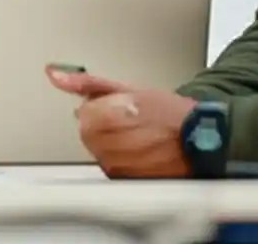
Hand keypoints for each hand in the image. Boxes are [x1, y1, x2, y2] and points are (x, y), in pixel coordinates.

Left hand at [47, 67, 196, 177]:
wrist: (203, 139)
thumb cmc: (170, 113)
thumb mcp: (127, 87)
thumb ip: (86, 83)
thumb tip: (54, 75)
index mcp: (99, 119)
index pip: (82, 113)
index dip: (103, 108)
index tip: (122, 107)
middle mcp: (103, 146)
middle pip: (89, 132)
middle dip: (106, 125)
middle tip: (133, 121)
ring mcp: (113, 166)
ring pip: (100, 150)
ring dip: (114, 142)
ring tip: (141, 135)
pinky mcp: (124, 180)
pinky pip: (113, 167)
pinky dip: (124, 158)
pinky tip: (143, 151)